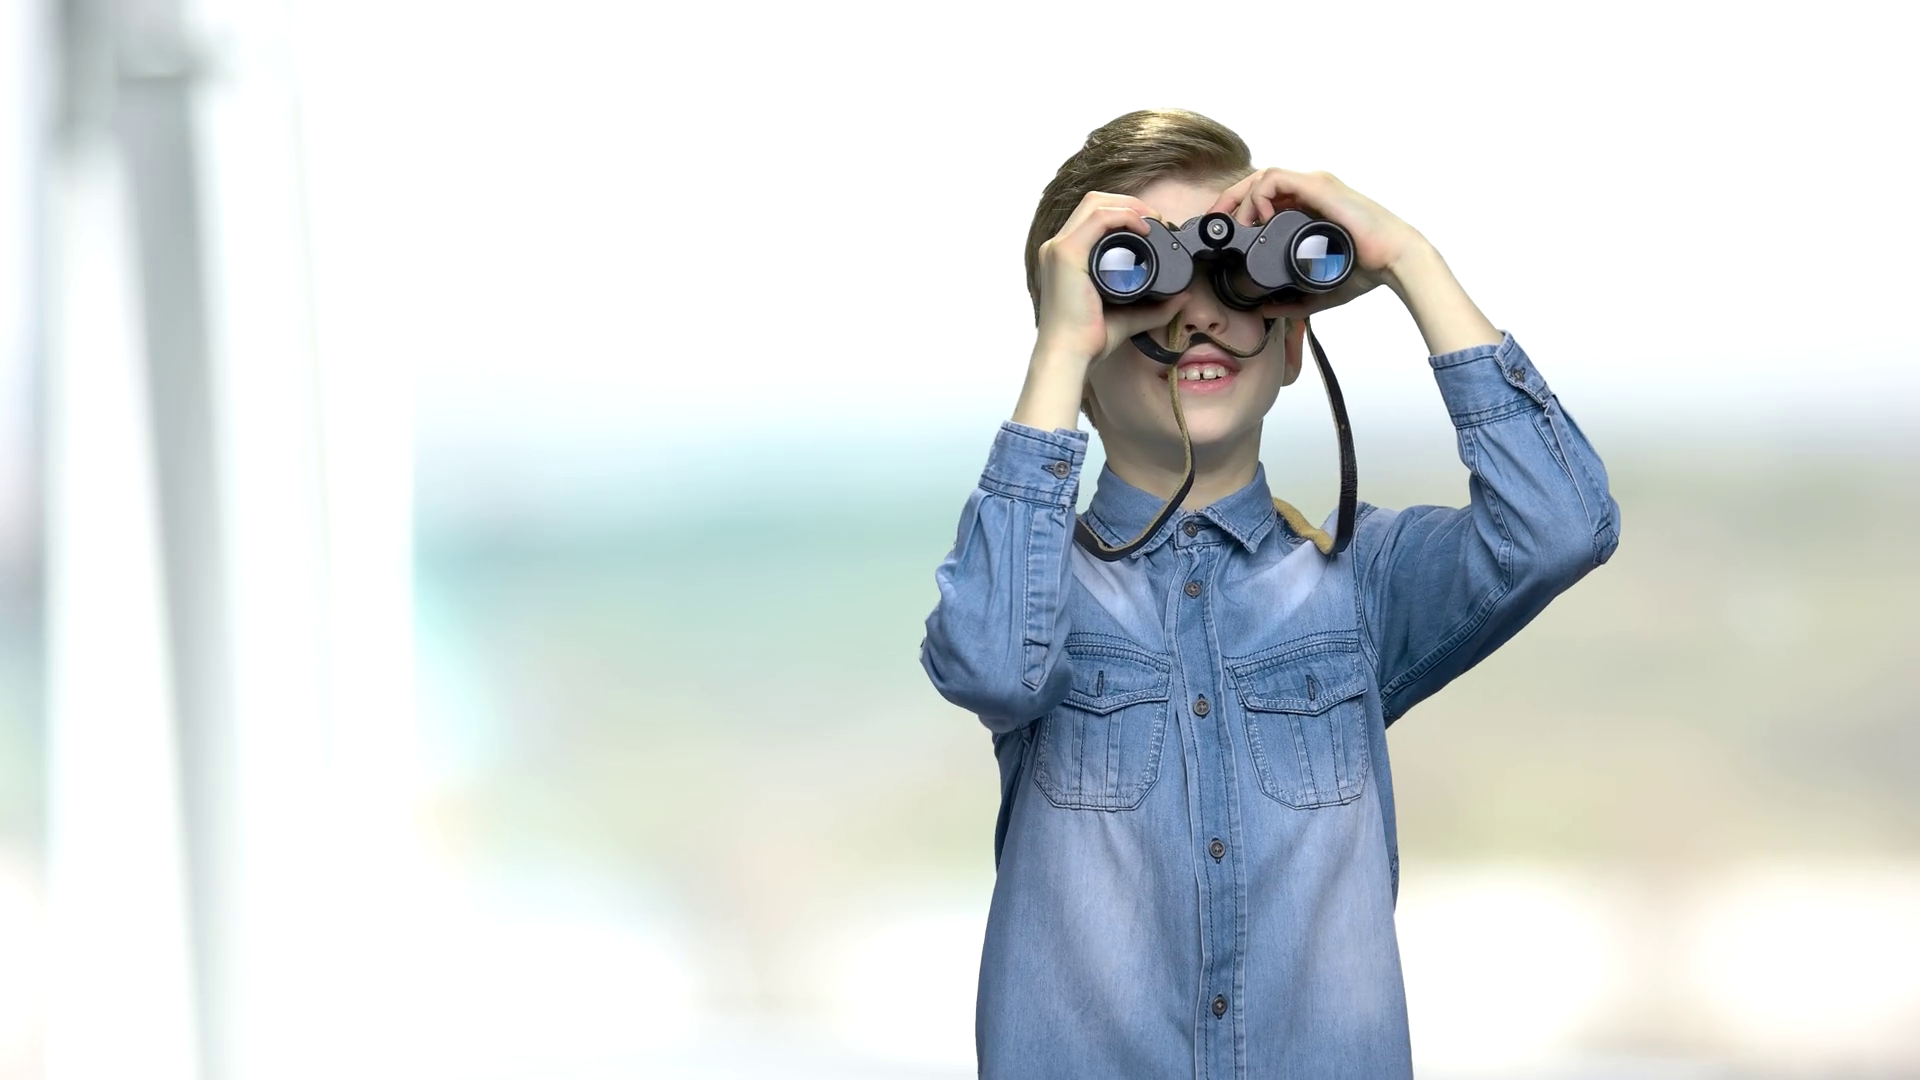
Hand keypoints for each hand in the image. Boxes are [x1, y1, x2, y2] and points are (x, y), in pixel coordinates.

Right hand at [1031, 190, 1184, 366]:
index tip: (1150, 228)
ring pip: (1095, 203)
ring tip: (1151, 221)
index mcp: (1066, 258)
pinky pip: (1098, 218)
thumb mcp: (1126, 317)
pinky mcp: (1066, 254)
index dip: (1124, 213)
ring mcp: (1059, 248)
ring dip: (1128, 205)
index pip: (1093, 218)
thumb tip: (1181, 299)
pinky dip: (1124, 216)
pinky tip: (1142, 228)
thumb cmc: (1086, 340)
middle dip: (1128, 204)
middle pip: (1093, 202)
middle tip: (1154, 221)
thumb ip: (1153, 309)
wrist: (1069, 356)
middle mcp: (1056, 248)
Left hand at [1208, 168, 1429, 320]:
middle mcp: (1310, 190)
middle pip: (1257, 183)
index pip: (1264, 197)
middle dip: (1230, 202)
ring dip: (1242, 200)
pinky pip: (1274, 180)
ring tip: (1238, 228)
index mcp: (1310, 206)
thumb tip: (1267, 311)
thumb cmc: (1366, 268)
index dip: (1239, 211)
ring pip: (1262, 177)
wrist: (1393, 259)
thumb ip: (1293, 300)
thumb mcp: (1319, 287)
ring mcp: (1313, 185)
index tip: (1224, 235)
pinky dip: (1258, 197)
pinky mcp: (1317, 186)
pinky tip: (1258, 221)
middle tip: (1216, 226)